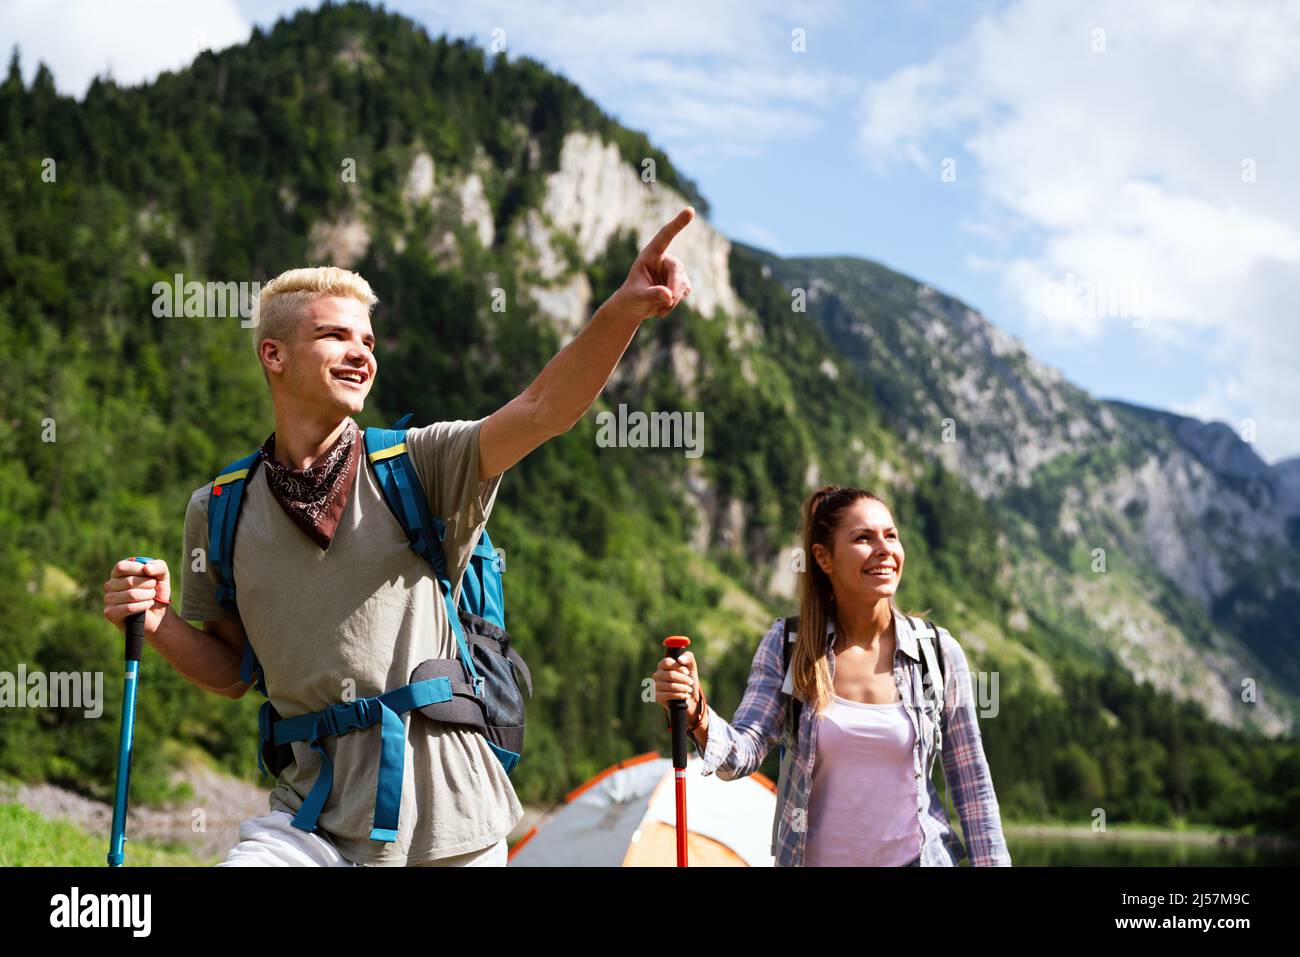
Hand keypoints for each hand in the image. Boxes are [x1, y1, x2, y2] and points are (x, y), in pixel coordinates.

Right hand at [103, 558, 171, 636]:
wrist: (157, 613)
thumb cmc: (157, 591)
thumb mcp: (162, 575)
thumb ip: (159, 566)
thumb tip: (147, 568)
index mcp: (118, 572)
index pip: (122, 567)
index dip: (139, 570)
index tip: (151, 575)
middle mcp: (110, 584)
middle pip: (129, 581)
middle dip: (148, 585)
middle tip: (153, 589)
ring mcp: (108, 599)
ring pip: (131, 595)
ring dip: (148, 596)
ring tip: (151, 597)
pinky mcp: (110, 613)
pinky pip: (129, 608)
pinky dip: (144, 606)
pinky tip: (148, 605)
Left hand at [612, 206, 694, 322]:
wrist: (634, 306)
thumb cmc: (631, 297)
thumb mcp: (637, 296)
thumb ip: (652, 294)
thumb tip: (669, 295)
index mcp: (651, 254)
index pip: (666, 236)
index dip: (678, 223)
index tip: (690, 210)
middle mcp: (664, 259)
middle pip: (677, 271)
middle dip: (674, 288)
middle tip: (668, 302)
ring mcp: (674, 271)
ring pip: (683, 284)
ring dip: (673, 299)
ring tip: (658, 308)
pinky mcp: (680, 283)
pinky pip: (684, 293)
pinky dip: (674, 304)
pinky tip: (662, 309)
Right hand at [653, 650, 703, 727]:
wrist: (689, 698)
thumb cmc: (688, 680)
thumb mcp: (691, 667)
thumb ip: (688, 657)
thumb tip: (680, 659)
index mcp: (663, 665)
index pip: (667, 662)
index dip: (678, 667)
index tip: (687, 672)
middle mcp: (657, 674)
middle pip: (670, 674)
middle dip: (683, 679)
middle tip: (691, 682)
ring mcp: (656, 685)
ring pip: (671, 685)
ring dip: (683, 688)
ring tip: (689, 690)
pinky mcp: (657, 696)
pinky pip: (669, 695)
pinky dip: (680, 695)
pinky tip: (685, 695)